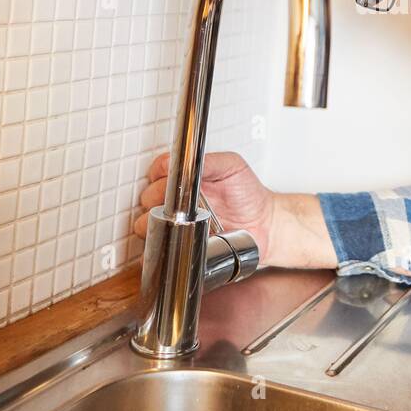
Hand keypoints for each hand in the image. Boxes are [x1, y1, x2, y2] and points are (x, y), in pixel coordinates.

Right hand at [134, 150, 275, 258]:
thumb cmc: (249, 194)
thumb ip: (210, 161)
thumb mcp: (232, 167)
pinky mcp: (181, 245)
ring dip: (154, 224)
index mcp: (185, 179)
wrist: (264, 224)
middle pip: (147, 199)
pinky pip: (157, 249)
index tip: (168, 181)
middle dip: (156, 201)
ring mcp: (177, 224)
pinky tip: (167, 245)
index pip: (158, 172)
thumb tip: (186, 160)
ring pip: (146, 224)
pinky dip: (155, 249)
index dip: (159, 176)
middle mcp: (177, 201)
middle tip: (175, 206)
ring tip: (176, 225)